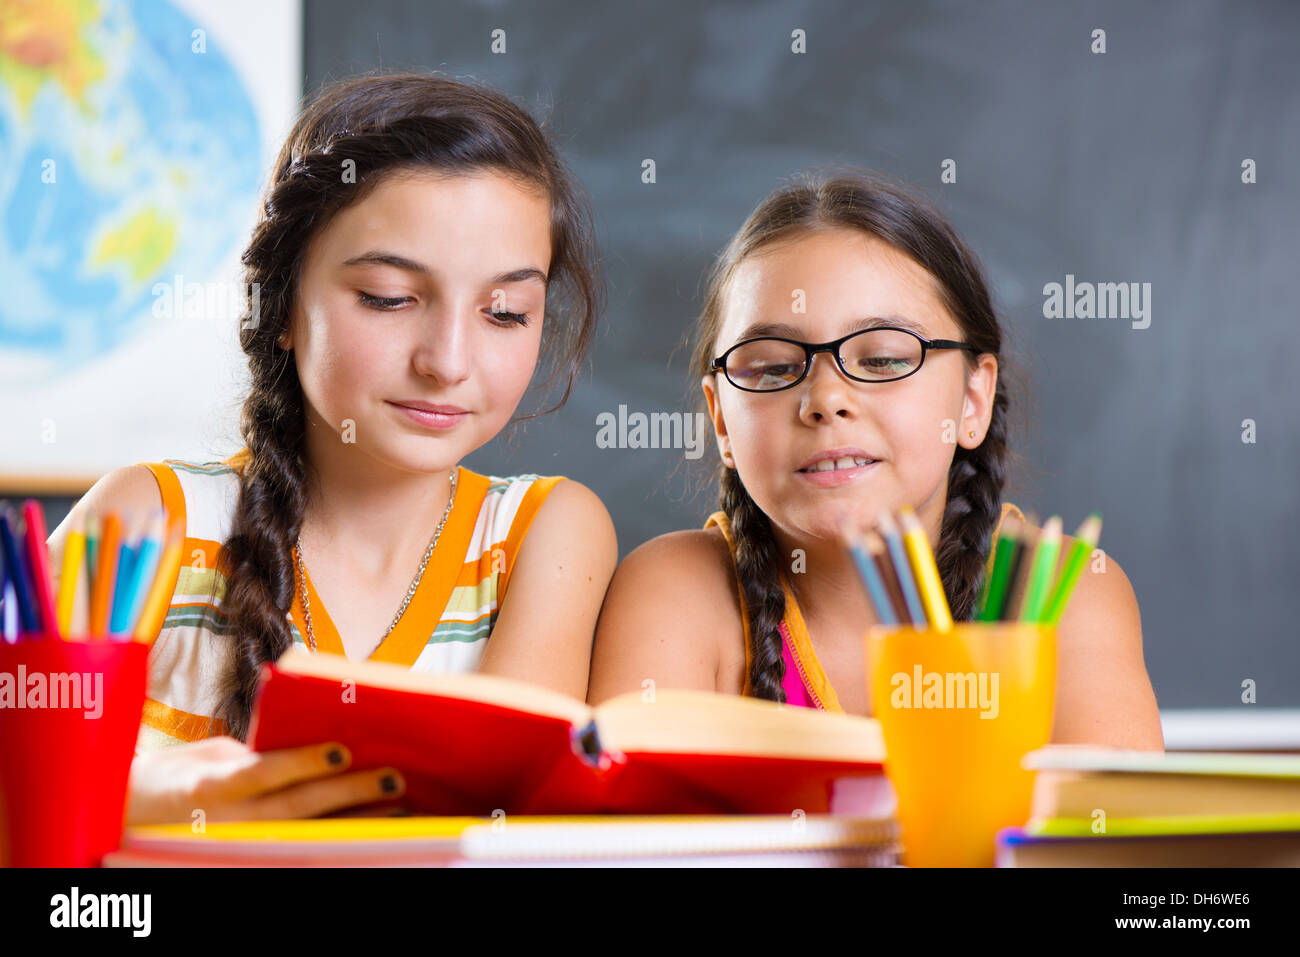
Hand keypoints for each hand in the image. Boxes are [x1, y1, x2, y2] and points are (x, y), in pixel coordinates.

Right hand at [125, 736, 405, 825]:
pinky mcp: (244, 854)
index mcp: (213, 786)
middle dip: (349, 793)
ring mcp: (239, 842)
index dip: (303, 762)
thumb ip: (253, 755)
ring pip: (307, 833)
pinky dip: (336, 837)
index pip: (264, 772)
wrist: (126, 822)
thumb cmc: (173, 779)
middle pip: (298, 806)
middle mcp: (229, 821)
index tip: (343, 749)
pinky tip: (368, 829)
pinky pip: (298, 845)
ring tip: (397, 807)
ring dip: (355, 820)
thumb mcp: (206, 758)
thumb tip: (307, 748)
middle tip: (393, 778)